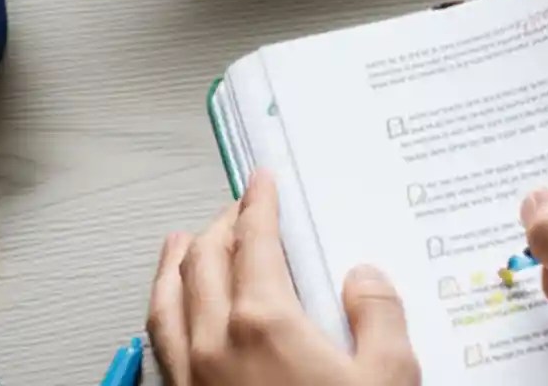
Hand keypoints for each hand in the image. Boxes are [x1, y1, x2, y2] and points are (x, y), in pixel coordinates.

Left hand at [147, 171, 420, 385]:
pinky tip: (169, 313)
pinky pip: (157, 342)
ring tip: (182, 242)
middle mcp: (214, 341)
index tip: (262, 182)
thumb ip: (380, 314)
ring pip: (165, 298)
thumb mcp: (390, 377)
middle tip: (239, 208)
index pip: (254, 239)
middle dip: (220, 223)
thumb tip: (364, 276)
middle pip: (204, 259)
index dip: (259, 202)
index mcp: (265, 320)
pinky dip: (160, 309)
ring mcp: (188, 376)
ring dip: (176, 262)